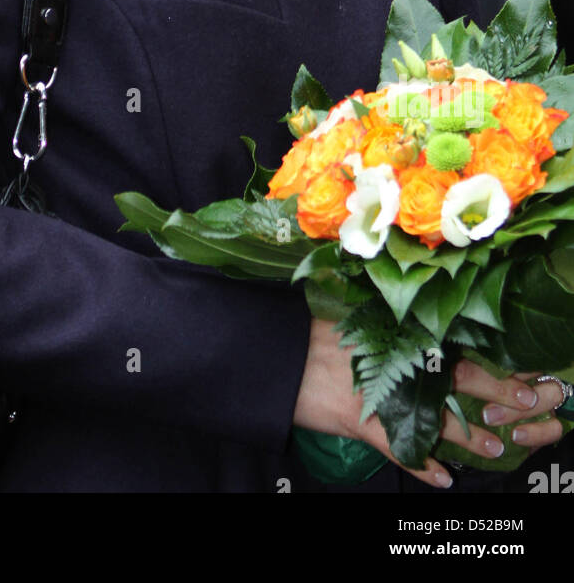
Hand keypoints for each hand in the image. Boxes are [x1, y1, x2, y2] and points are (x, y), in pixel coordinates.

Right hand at [292, 319, 563, 487]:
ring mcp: (381, 393)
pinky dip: (422, 465)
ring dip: (466, 434)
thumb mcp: (349, 320)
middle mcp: (394, 361)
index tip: (514, 364)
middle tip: (522, 402)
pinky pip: (400, 449)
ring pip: (436, 417)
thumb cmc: (306, 333)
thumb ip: (381, 328)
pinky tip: (441, 477)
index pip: (451, 341)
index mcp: (394, 333)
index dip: (486, 354)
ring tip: (492, 448)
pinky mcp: (362, 421)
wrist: (274, 354)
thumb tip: (404, 328)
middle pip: (456, 375)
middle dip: (494, 390)